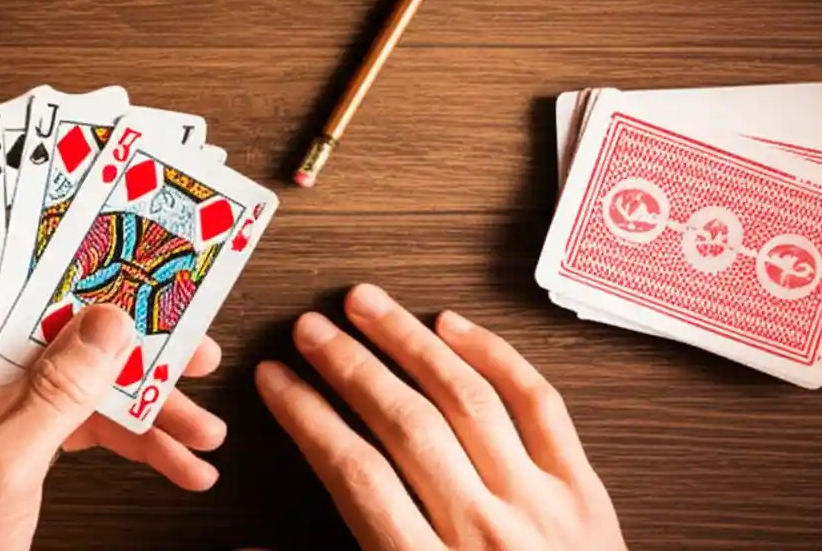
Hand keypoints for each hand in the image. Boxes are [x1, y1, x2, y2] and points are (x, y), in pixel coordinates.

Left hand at [0, 304, 225, 550]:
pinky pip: (68, 427)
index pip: (15, 297)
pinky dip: (120, 443)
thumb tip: (106, 327)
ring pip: (73, 387)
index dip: (86, 287)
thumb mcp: (0, 468)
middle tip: (196, 358)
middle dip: (132, 361)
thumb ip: (57, 393)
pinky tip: (171, 459)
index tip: (144, 281)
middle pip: (56, 342)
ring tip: (201, 431)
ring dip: (141, 411)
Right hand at [256, 284, 625, 550]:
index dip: (306, 415)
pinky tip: (453, 326)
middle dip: (348, 366)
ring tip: (366, 304)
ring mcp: (542, 506)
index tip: (276, 379)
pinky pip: (539, 405)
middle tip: (310, 328)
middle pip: (404, 423)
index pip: (353, 472)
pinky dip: (496, 356)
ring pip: (466, 398)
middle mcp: (483, 532)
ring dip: (409, 341)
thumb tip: (246, 546)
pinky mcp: (585, 493)